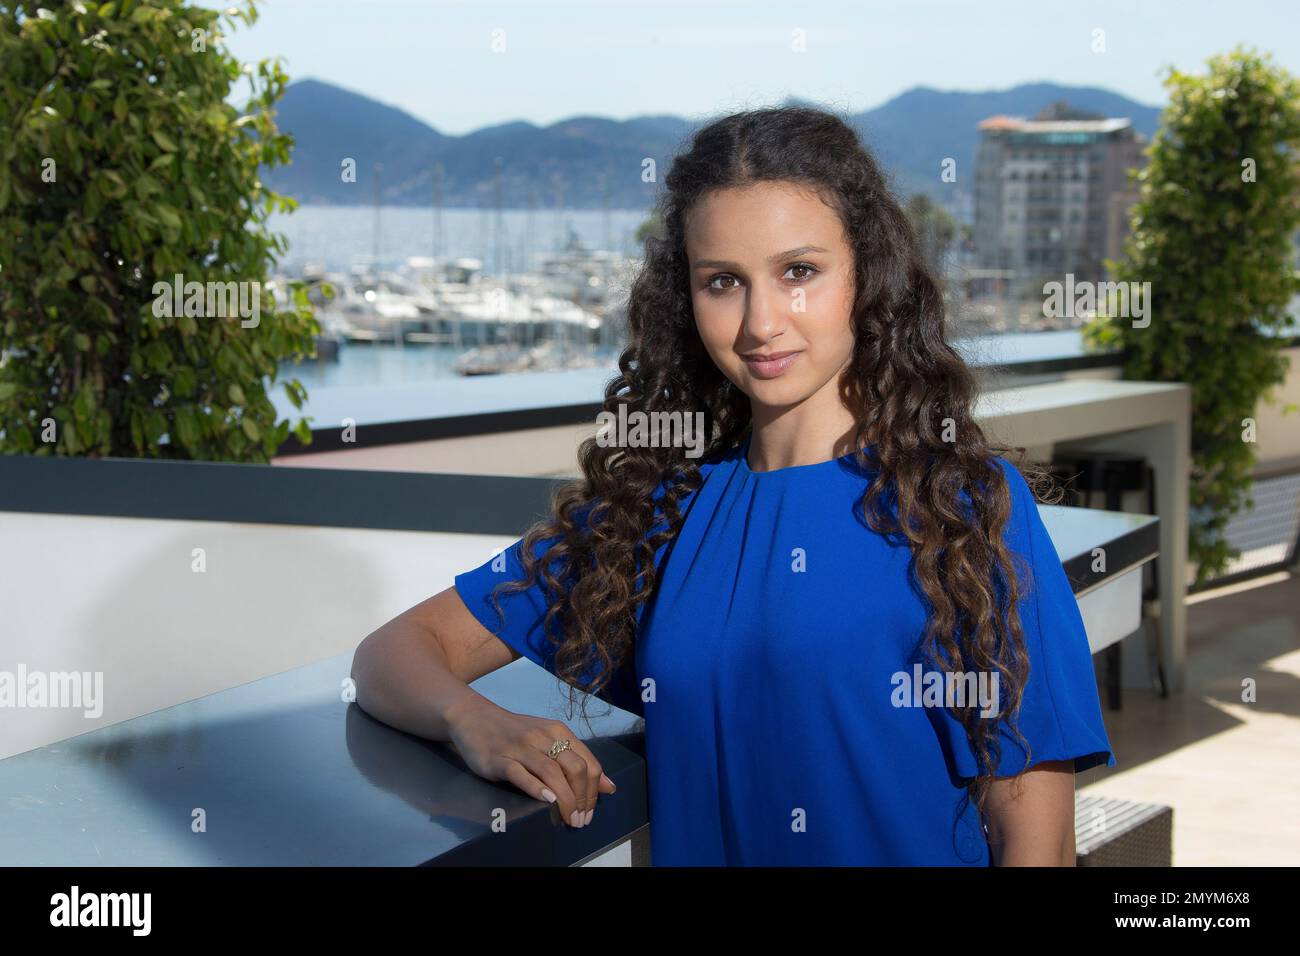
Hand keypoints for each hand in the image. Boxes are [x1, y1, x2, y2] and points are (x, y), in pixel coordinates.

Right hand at [446, 696, 615, 827]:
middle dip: (582, 798)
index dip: (594, 791)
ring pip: (551, 772)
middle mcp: (543, 737)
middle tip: (579, 819)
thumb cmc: (515, 733)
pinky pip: (521, 774)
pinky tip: (547, 800)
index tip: (590, 811)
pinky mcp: (499, 759)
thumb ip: (577, 760)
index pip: (588, 763)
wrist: (474, 717)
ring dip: (565, 799)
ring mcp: (521, 747)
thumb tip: (608, 786)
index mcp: (559, 732)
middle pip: (575, 768)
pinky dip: (536, 788)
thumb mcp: (549, 739)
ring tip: (568, 818)